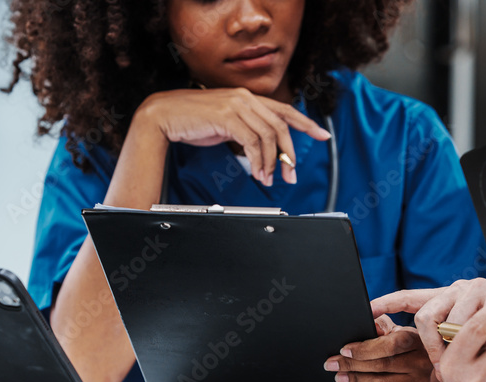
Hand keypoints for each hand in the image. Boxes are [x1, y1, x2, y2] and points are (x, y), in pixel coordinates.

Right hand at [136, 88, 331, 185]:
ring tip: (268, 179)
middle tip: (291, 174)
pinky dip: (258, 160)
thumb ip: (245, 130)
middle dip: (289, 154)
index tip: (322, 134)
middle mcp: (245, 97)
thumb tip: (262, 149)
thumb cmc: (192, 122)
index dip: (306, 123)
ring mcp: (236, 105)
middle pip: (280, 126)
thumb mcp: (225, 125)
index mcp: (247, 97)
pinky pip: (252, 142)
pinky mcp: (227, 117)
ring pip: (268, 136)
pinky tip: (256, 171)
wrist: (163, 116)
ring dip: (271, 162)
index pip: (284, 109)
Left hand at [323, 315, 432, 381]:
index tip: (344, 351)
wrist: (419, 362)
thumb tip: (368, 326)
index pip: (390, 346)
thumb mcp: (393, 328)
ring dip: (354, 381)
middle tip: (333, 364)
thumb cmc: (402, 342)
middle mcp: (420, 363)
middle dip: (351, 365)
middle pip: (382, 367)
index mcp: (416, 340)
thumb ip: (380, 325)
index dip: (364, 349)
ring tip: (340, 376)